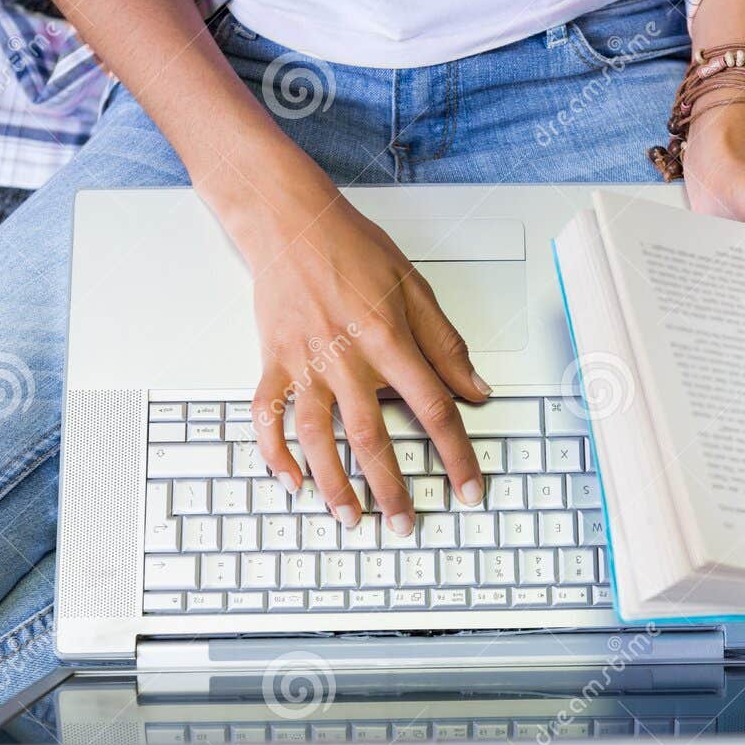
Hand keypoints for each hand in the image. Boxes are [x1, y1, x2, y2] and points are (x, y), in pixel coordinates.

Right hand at [236, 184, 488, 535]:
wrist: (290, 220)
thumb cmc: (352, 249)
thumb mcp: (415, 288)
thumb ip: (446, 343)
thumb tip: (477, 388)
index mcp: (389, 340)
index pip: (434, 409)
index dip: (457, 455)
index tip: (469, 488)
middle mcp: (346, 357)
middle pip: (372, 437)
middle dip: (392, 489)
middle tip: (405, 524)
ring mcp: (304, 363)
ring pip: (317, 437)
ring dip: (333, 484)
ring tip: (351, 517)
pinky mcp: (272, 362)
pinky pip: (267, 416)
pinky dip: (274, 452)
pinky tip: (290, 481)